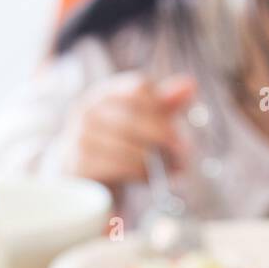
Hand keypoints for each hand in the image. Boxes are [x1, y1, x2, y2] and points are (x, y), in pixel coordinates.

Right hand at [60, 72, 196, 189]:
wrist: (80, 182)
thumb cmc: (117, 149)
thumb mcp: (142, 125)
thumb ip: (164, 105)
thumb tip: (190, 85)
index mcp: (106, 94)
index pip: (141, 89)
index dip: (164, 110)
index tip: (178, 132)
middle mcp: (88, 110)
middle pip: (136, 118)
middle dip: (165, 139)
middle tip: (183, 156)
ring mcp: (80, 138)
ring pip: (129, 146)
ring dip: (155, 162)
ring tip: (170, 170)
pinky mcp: (78, 166)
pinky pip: (117, 167)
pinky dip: (139, 175)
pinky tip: (148, 179)